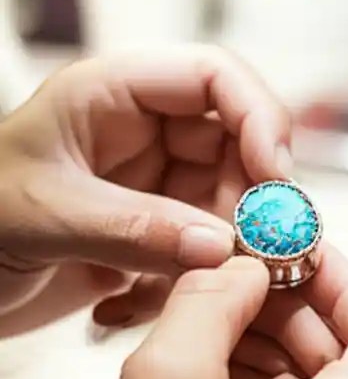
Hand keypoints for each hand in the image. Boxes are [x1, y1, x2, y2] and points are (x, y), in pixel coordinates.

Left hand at [0, 46, 291, 323]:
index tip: (275, 172)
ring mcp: (155, 183)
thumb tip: (223, 245)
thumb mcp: (41, 219)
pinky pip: (210, 249)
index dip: (257, 114)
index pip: (213, 75)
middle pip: (240, 142)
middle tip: (267, 246)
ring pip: (234, 202)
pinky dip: (197, 280)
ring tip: (199, 286)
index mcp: (111, 94)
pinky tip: (138, 302)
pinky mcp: (158, 233)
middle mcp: (144, 132)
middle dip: (256, 195)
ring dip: (231, 248)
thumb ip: (135, 230)